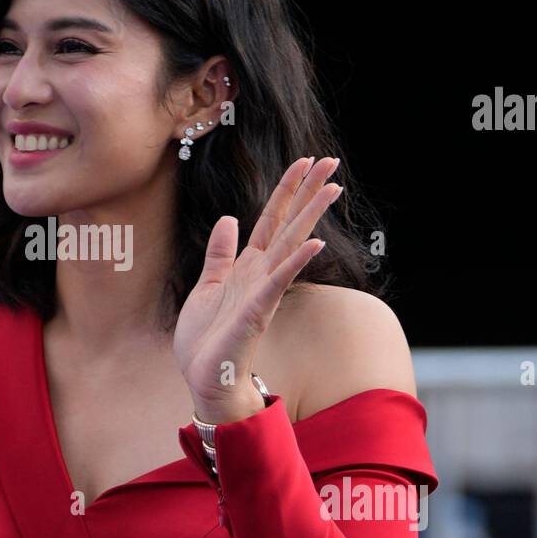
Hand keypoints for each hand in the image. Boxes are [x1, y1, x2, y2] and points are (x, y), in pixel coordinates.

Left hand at [172, 156, 342, 423]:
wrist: (204, 377)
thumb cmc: (207, 338)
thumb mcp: (206, 285)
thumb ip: (220, 254)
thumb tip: (229, 219)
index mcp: (247, 266)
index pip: (271, 219)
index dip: (286, 189)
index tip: (304, 162)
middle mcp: (261, 274)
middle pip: (288, 223)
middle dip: (308, 192)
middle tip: (332, 160)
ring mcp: (262, 291)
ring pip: (290, 245)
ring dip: (311, 216)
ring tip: (333, 187)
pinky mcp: (257, 311)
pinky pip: (279, 282)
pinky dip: (296, 262)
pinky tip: (315, 242)